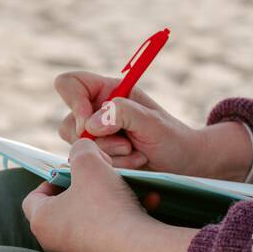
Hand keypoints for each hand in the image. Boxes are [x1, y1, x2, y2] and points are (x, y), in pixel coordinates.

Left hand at [21, 138, 159, 251]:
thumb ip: (80, 149)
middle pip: (63, 206)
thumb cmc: (105, 205)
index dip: (52, 178)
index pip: (32, 197)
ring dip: (107, 200)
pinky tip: (145, 202)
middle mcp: (54, 241)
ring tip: (127, 186)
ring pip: (89, 218)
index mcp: (42, 221)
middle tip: (99, 175)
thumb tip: (82, 152)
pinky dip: (123, 216)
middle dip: (84, 186)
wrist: (137, 248)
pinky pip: (108, 231)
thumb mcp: (89, 163)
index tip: (73, 170)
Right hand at [53, 70, 202, 176]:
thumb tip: (89, 124)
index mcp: (107, 91)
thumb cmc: (172, 137)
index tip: (88, 124)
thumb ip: (121, 113)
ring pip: (78, 148)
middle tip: (126, 145)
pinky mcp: (99, 157)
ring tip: (136, 154)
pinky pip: (89, 165)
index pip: (70, 84)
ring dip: (108, 155)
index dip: (73, 102)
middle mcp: (97, 112)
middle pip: (69, 123)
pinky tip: (134, 164)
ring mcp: (96, 136)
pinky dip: (112, 168)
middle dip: (98, 140)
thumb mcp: (151, 121)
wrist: (184, 164)